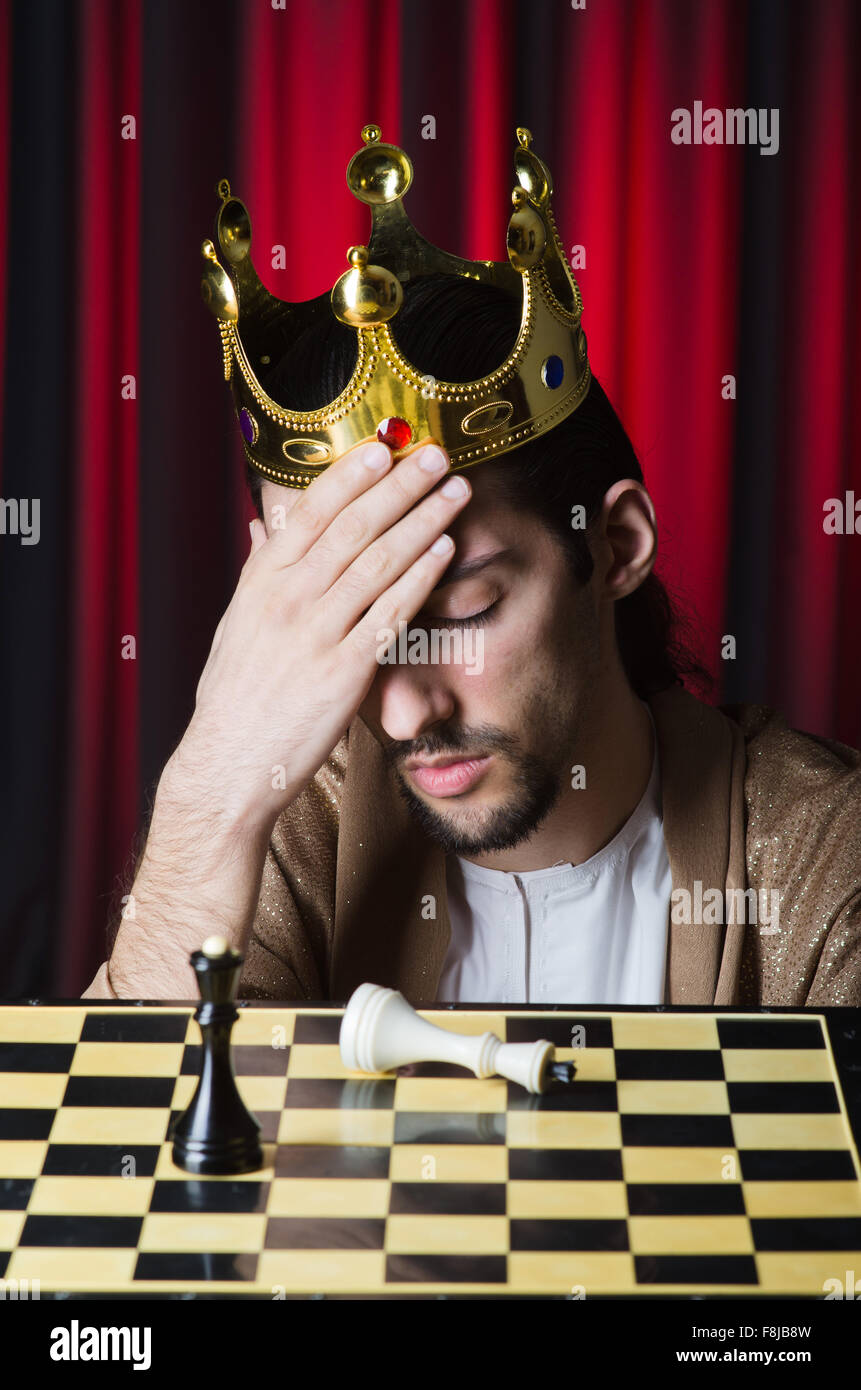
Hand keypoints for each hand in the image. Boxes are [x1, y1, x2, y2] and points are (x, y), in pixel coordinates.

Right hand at [166, 437, 470, 832]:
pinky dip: (420, 579)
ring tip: (456, 494)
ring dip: (423, 521)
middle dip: (401, 486)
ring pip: (379, 562)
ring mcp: (316, 634)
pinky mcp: (343, 672)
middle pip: (355, 527)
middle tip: (437, 456)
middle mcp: (288, 598)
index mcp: (261, 581)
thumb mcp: (236, 623)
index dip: (351, 475)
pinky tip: (444, 552)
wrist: (229, 762)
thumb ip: (259, 570)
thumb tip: (265, 523)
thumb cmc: (234, 695)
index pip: (311, 512)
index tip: (383, 447)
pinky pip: (390, 614)